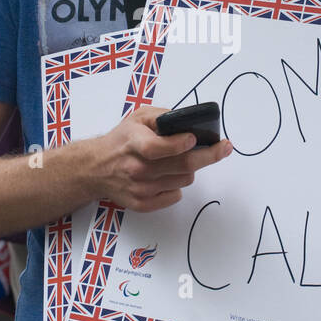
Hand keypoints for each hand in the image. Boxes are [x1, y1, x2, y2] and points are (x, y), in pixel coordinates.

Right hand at [91, 106, 231, 211]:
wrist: (95, 168)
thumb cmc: (121, 141)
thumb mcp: (137, 117)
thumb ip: (163, 116)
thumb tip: (189, 121)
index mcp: (134, 143)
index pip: (160, 147)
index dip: (181, 143)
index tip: (195, 137)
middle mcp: (137, 168)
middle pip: (184, 166)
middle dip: (210, 155)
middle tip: (224, 148)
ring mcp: (141, 189)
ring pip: (184, 180)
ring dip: (188, 169)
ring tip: (177, 160)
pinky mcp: (143, 204)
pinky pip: (176, 195)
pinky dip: (177, 185)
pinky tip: (167, 175)